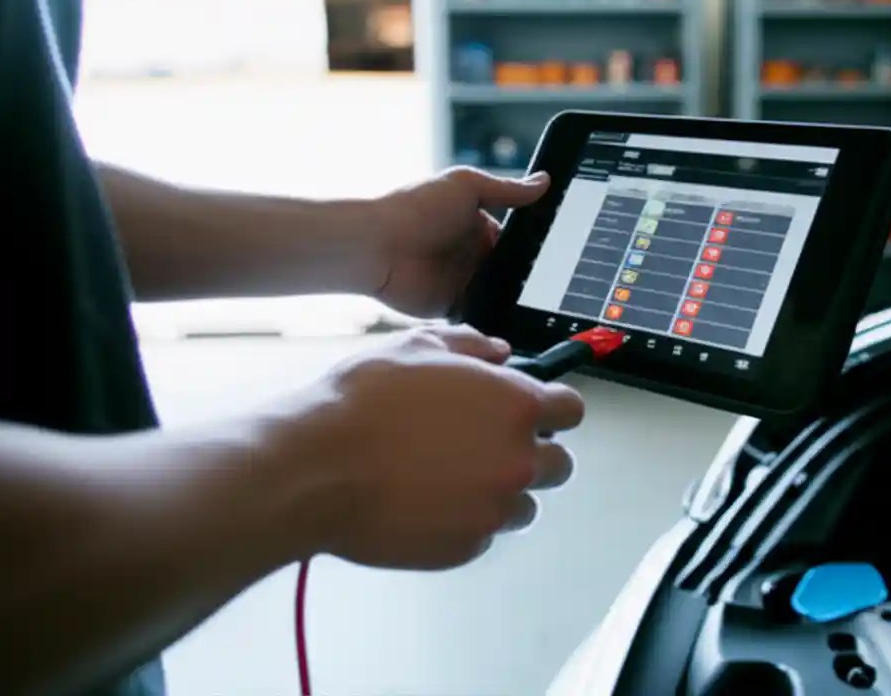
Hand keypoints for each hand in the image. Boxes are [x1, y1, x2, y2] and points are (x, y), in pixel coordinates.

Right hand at [270, 324, 583, 569]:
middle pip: (560, 465)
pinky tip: (427, 503)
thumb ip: (470, 344)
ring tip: (450, 479)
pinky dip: (465, 522)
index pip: (571, 410)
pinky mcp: (468, 546)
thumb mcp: (416, 347)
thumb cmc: (363, 403)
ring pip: (524, 505)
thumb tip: (499, 352)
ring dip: (501, 493)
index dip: (553, 409)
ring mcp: (495, 507)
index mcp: (516, 404)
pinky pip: (484, 535)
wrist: (318, 468)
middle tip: (488, 448)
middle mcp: (518, 458)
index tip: (535, 413)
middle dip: (533, 455)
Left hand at [370, 167, 550, 316]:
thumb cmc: (415, 207)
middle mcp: (469, 254)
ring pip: (498, 293)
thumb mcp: (466, 185)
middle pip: (508, 269)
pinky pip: (480, 314)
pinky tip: (513, 318)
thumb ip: (507, 189)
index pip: (513, 239)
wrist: (376, 246)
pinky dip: (493, 316)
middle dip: (525, 276)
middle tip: (554, 284)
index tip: (557, 254)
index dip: (532, 246)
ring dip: (511, 296)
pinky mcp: (449, 307)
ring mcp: (460, 282)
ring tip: (540, 303)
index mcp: (475, 224)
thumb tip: (544, 181)